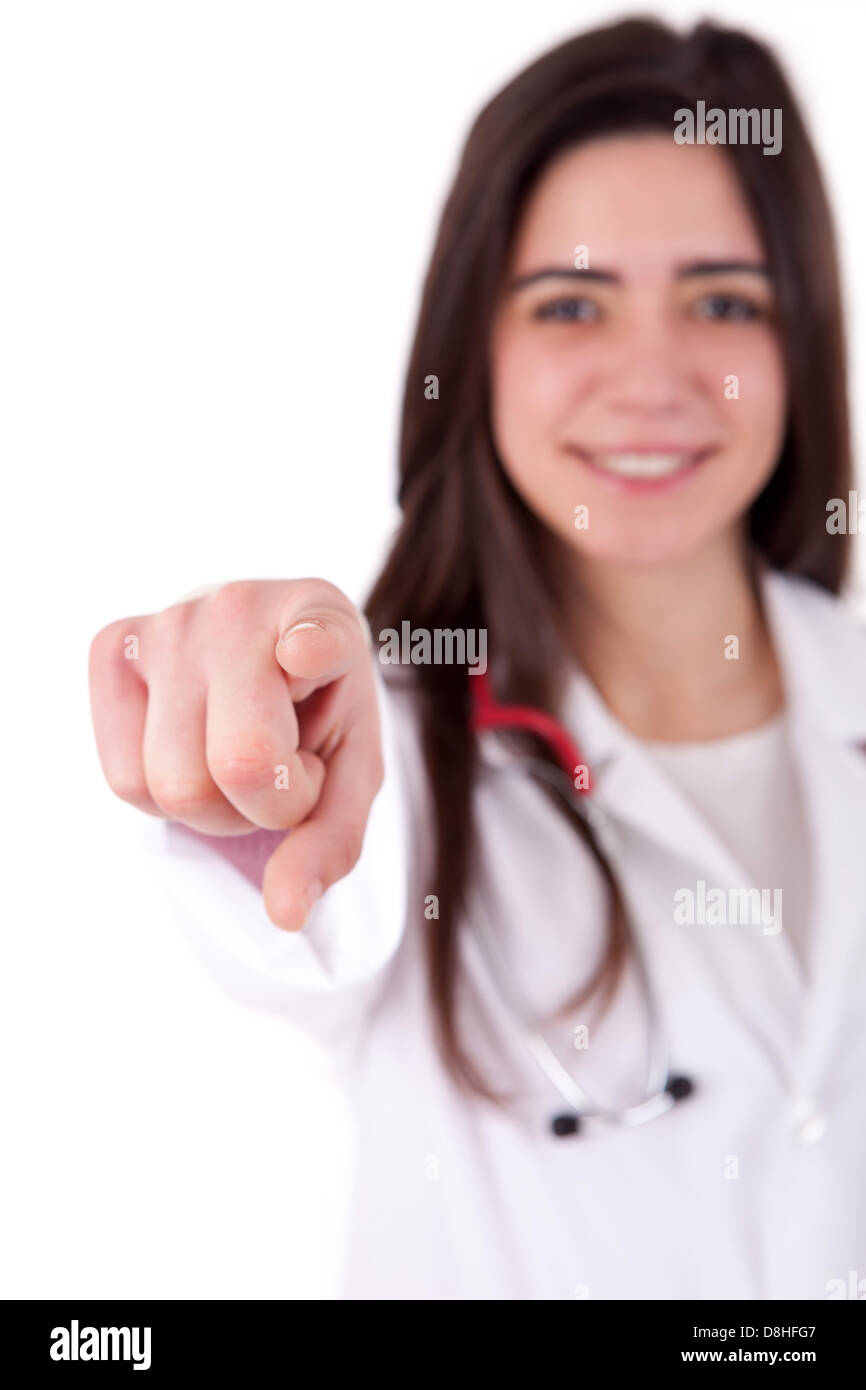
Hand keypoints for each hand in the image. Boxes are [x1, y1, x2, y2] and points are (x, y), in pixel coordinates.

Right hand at [89, 579, 383, 930]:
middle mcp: (239, 608)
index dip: (313, 650)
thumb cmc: (316, 710)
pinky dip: (163, 795)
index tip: (308, 652)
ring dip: (213, 805)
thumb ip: (331, 840)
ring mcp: (167, 623)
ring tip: (239, 757)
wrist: (263, 646)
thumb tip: (284, 913)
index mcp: (322, 618)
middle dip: (264, 807)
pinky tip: (194, 749)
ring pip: (170, 785)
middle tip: (281, 771)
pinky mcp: (111, 646)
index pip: (313, 643)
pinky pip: (123, 778)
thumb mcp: (351, 770)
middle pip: (234, 769)